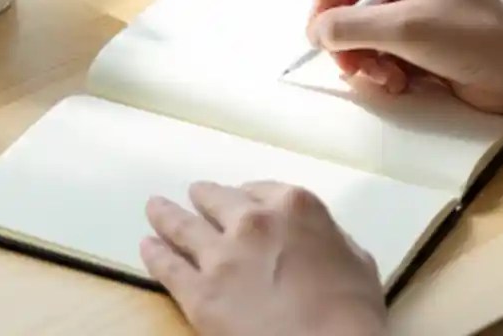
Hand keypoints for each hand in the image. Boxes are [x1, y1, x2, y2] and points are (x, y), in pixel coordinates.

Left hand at [141, 181, 385, 335]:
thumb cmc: (354, 313)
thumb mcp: (357, 261)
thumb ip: (329, 238)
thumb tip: (315, 237)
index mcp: (294, 206)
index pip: (259, 190)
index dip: (247, 197)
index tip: (240, 202)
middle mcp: (251, 221)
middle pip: (216, 199)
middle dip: (204, 198)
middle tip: (195, 196)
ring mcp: (220, 255)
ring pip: (181, 225)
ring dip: (165, 214)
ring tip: (153, 207)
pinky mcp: (199, 292)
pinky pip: (167, 266)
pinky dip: (154, 254)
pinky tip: (146, 247)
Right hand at [306, 0, 502, 113]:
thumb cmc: (477, 40)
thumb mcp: (406, 30)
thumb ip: (350, 26)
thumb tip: (314, 33)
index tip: (332, 27)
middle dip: (345, 32)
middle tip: (352, 65)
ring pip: (355, 21)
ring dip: (362, 55)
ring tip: (384, 77)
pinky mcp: (414, 24)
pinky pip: (373, 40)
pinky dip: (378, 64)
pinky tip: (398, 81)